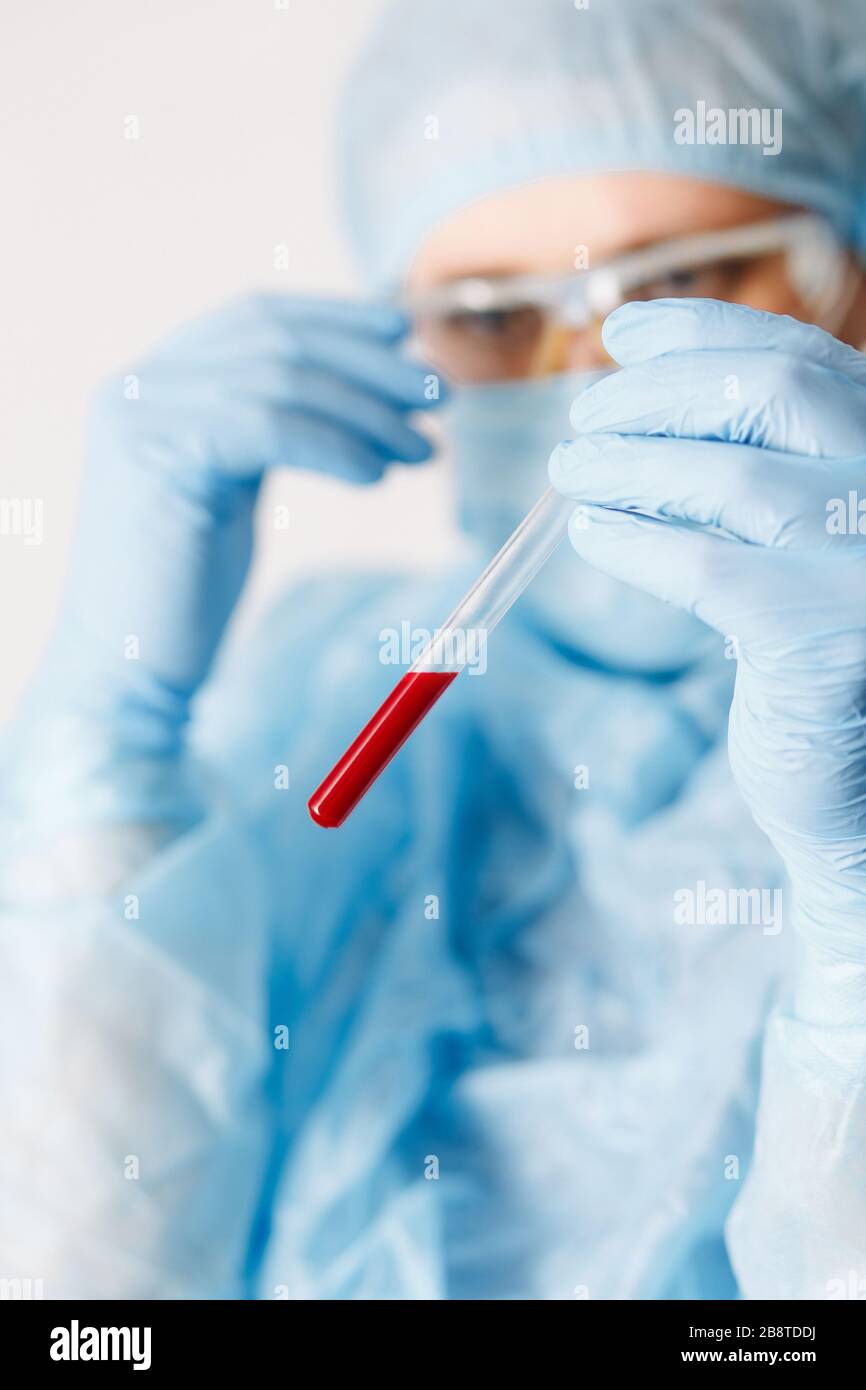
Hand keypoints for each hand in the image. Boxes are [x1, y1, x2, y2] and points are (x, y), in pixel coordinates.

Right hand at [44, 294, 441, 752]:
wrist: (127, 666)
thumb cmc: (187, 591)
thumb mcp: (234, 485)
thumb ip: (274, 427)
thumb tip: (365, 390)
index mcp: (154, 382)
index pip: (257, 317)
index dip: (339, 320)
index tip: (405, 337)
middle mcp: (138, 386)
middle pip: (275, 341)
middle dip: (369, 364)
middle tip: (438, 394)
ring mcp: (140, 418)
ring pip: (280, 383)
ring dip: (367, 413)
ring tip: (423, 450)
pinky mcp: (156, 458)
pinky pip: (267, 429)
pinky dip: (333, 448)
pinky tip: (376, 477)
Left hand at [549, 299, 865, 972]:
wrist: (853, 793)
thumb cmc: (818, 651)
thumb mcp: (805, 535)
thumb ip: (762, 458)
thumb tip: (634, 379)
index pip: (806, 358)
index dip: (704, 332)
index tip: (621, 335)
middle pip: (772, 390)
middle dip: (656, 393)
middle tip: (582, 417)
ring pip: (731, 474)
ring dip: (626, 463)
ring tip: (570, 472)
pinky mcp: (826, 637)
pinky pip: (702, 564)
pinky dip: (630, 541)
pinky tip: (591, 535)